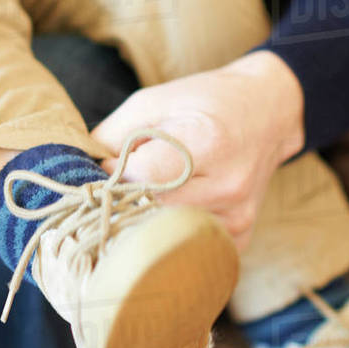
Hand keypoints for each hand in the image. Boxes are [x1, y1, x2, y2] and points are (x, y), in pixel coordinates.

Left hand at [91, 50, 304, 247]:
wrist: (268, 110)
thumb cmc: (205, 101)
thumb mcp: (153, 100)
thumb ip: (112, 135)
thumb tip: (79, 172)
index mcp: (209, 142)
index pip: (142, 176)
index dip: (115, 175)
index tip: (107, 170)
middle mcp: (228, 185)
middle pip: (151, 211)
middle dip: (125, 202)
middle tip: (117, 190)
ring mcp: (238, 216)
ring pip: (167, 235)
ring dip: (146, 221)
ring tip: (145, 199)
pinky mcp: (241, 236)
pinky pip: (190, 247)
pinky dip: (172, 233)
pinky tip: (172, 211)